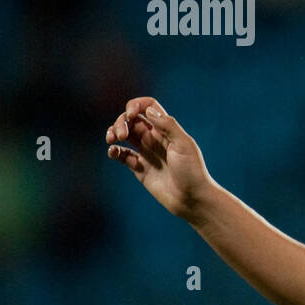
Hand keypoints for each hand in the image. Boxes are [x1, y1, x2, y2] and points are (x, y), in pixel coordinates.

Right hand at [105, 97, 212, 220]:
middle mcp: (155, 138)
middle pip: (132, 119)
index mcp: (166, 129)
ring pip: (124, 135)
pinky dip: (114, 151)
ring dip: (114, 132)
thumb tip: (148, 110)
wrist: (191, 199)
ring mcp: (146, 152)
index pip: (148, 107)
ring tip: (112, 139)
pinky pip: (122, 155)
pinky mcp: (140, 168)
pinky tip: (114, 152)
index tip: (131, 114)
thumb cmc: (192, 172)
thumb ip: (168, 126)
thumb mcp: (183, 145)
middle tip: (121, 134)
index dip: (136, 105)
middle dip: (121, 121)